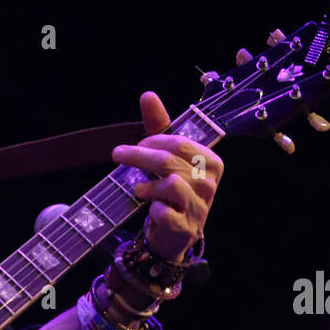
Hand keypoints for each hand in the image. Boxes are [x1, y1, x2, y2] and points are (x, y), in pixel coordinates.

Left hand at [111, 91, 222, 262]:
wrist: (174, 235)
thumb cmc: (170, 191)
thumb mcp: (168, 157)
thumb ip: (159, 126)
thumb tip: (148, 95)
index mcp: (211, 161)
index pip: (180, 142)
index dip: (154, 141)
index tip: (136, 146)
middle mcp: (209, 183)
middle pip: (170, 161)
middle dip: (139, 156)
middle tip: (119, 155)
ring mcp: (200, 207)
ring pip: (170, 184)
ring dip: (147, 185)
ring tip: (139, 189)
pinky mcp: (185, 228)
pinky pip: (164, 211)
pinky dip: (152, 208)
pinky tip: (150, 209)